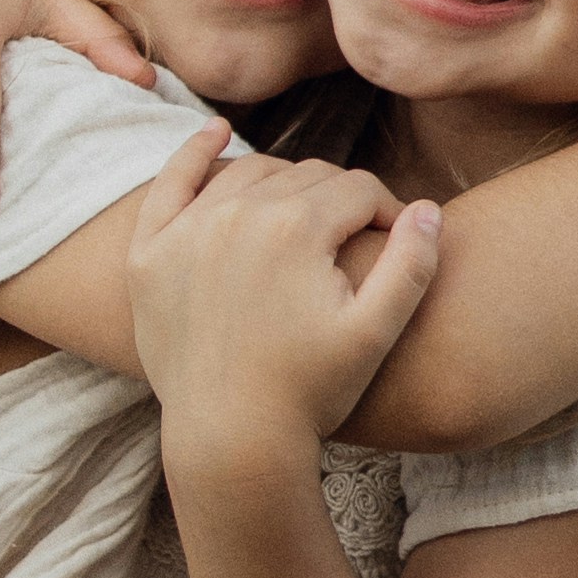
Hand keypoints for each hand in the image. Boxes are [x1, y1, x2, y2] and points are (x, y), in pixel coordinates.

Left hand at [131, 136, 443, 464]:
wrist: (231, 442)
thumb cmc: (310, 392)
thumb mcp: (375, 333)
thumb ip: (412, 265)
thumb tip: (427, 207)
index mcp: (296, 226)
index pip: (356, 189)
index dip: (386, 212)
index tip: (396, 240)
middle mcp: (237, 214)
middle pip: (306, 177)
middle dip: (339, 201)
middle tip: (352, 240)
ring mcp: (187, 229)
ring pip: (250, 173)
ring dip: (284, 183)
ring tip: (306, 213)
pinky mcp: (150, 253)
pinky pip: (172, 182)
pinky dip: (196, 152)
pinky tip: (218, 135)